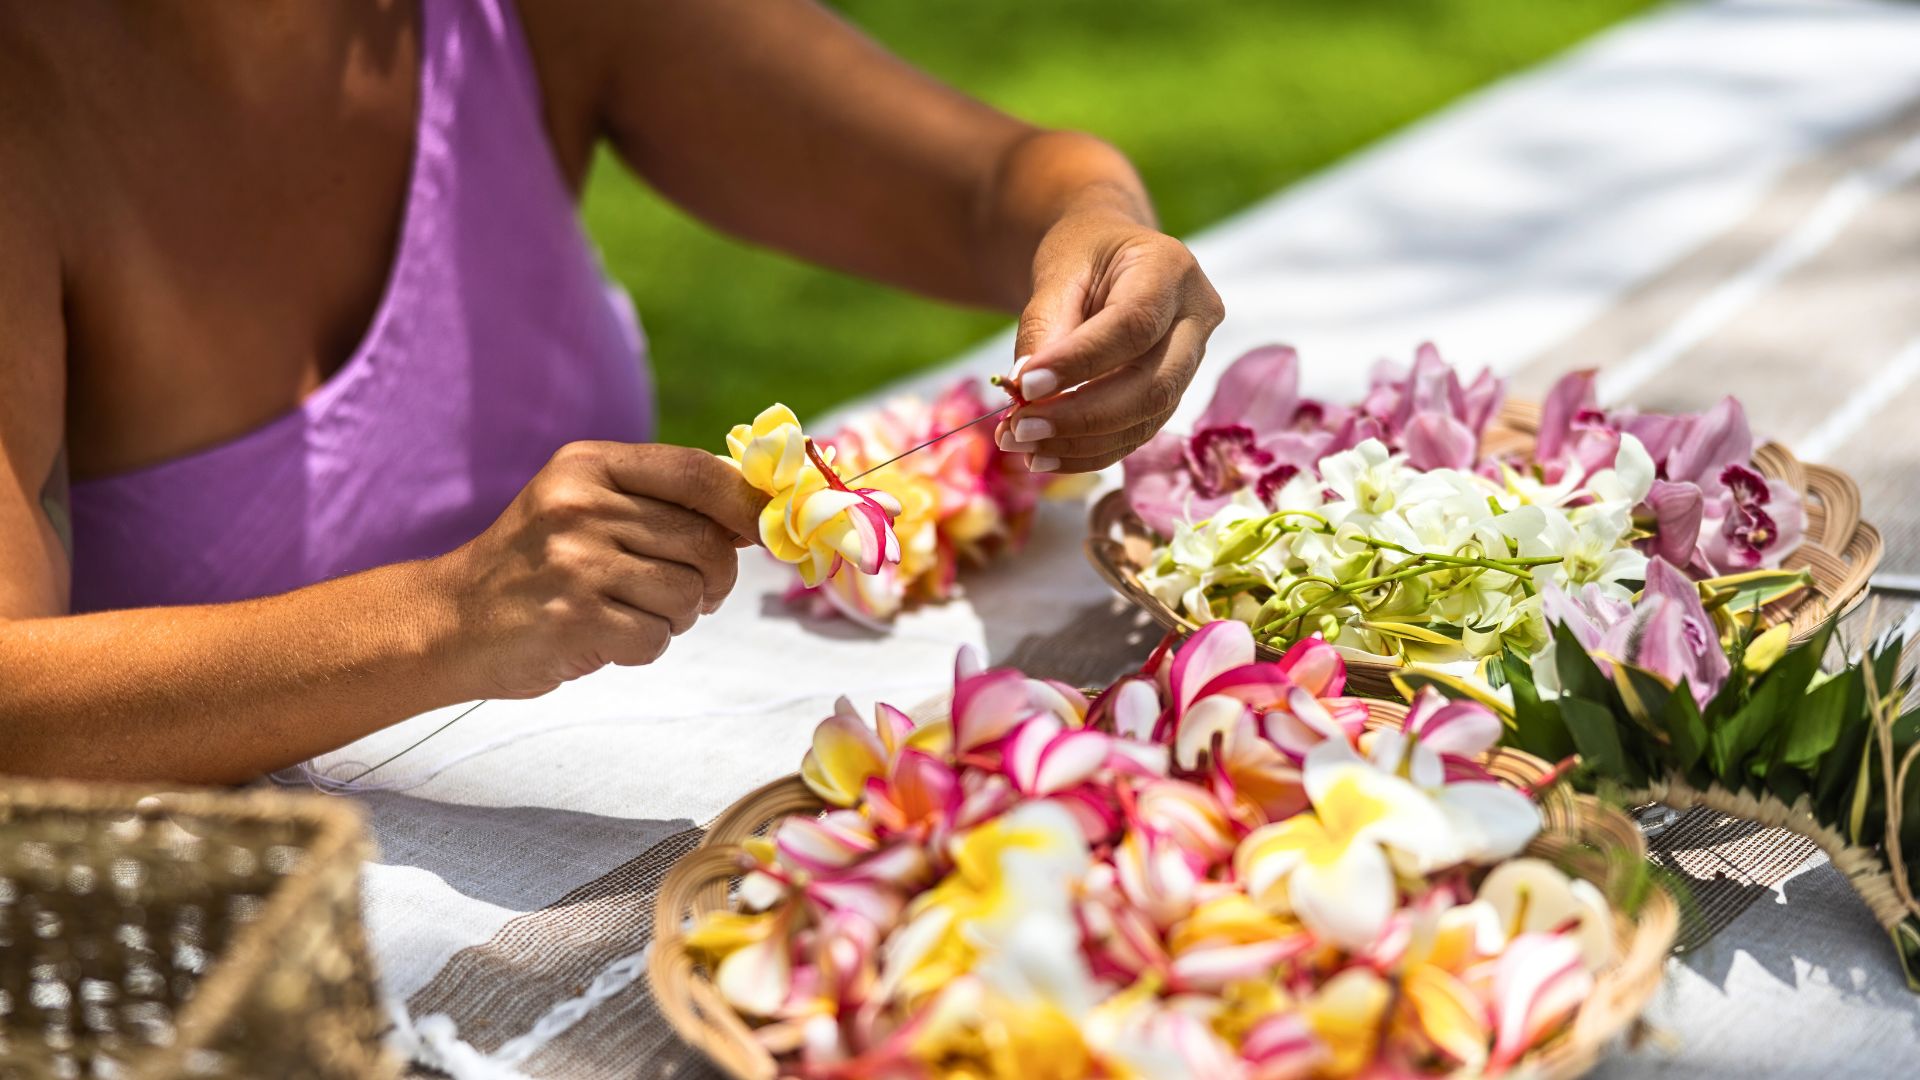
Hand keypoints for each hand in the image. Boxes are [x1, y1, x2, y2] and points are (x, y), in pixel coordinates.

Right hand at [434, 442, 765, 697]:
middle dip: (714, 579)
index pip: (701, 473)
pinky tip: (608, 636)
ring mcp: (574, 562)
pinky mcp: (573, 619)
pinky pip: (657, 637)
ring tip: (631, 611)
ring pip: (688, 594)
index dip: (748, 506)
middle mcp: (581, 505)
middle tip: (689, 593)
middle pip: (707, 543)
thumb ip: (662, 501)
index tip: (765, 532)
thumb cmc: (537, 565)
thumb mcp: (585, 505)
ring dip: (676, 616)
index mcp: (590, 465)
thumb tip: (759, 509)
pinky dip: (646, 645)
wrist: (450, 621)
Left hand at [994, 210, 1223, 472]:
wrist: (1110, 259)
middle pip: (1153, 385)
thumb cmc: (1084, 255)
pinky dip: (1087, 451)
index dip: (1079, 363)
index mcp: (1171, 269)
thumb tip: (1024, 393)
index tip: (1024, 387)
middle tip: (1020, 429)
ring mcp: (1192, 361)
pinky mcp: (1173, 394)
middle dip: (1082, 416)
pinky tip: (1044, 454)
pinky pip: (1136, 434)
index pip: (1132, 326)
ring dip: (1079, 442)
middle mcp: (1196, 317)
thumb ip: (1044, 327)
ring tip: (1021, 445)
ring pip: (1146, 418)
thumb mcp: (1058, 272)